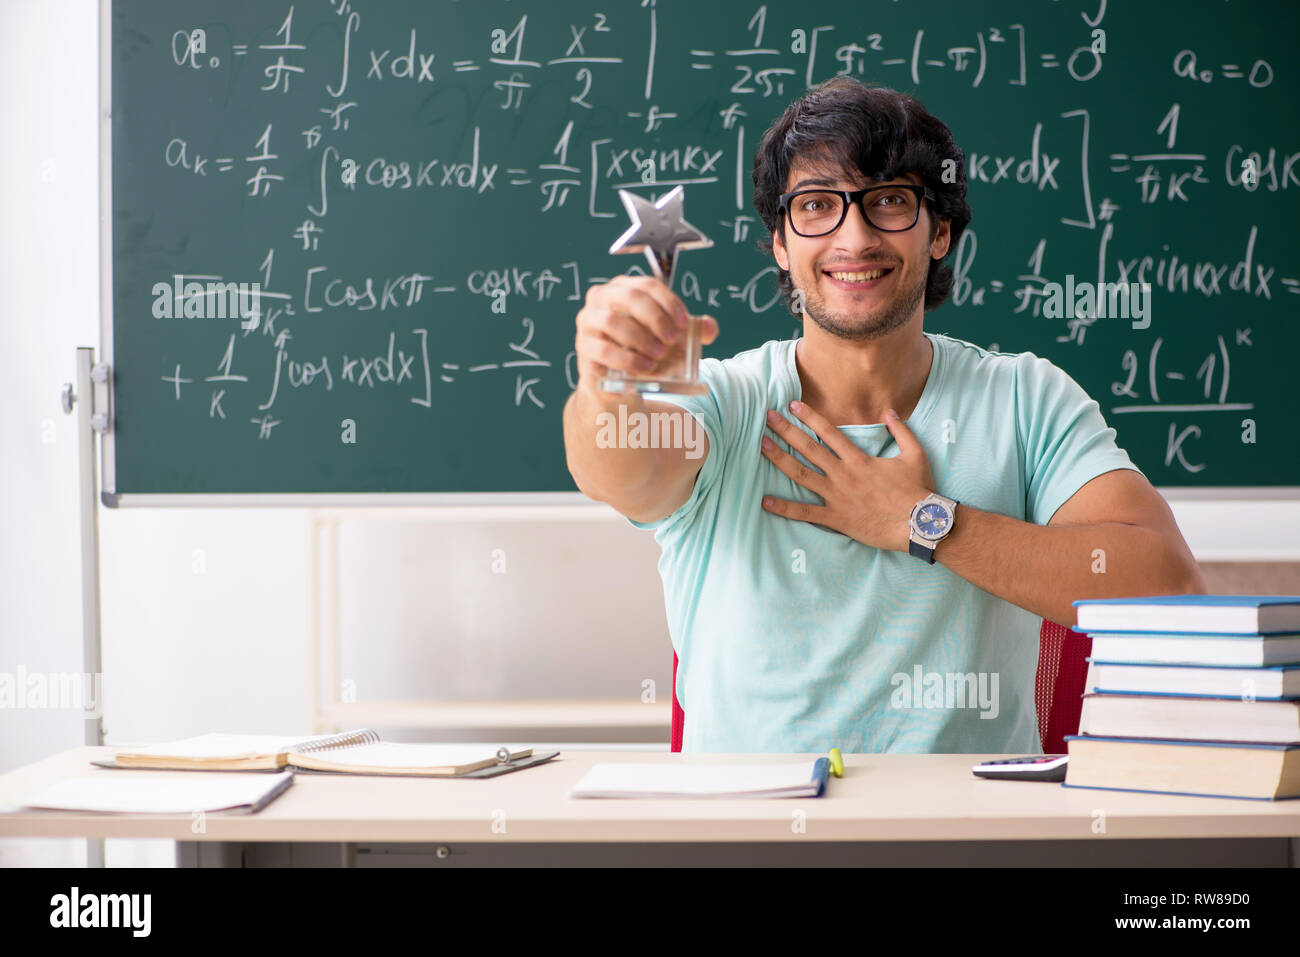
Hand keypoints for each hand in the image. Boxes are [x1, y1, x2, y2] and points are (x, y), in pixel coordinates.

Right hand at [573, 275, 717, 394]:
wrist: (619, 382)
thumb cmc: (643, 350)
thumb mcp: (670, 337)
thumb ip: (693, 330)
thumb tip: (710, 328)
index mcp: (624, 288)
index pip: (648, 284)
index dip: (668, 302)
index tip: (684, 323)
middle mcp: (602, 298)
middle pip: (629, 297)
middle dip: (655, 317)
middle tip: (672, 339)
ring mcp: (588, 321)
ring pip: (612, 321)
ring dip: (641, 339)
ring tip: (659, 355)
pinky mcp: (583, 346)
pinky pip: (603, 348)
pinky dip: (627, 359)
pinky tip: (644, 367)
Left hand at [759, 400, 935, 551]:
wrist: (921, 524)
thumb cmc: (919, 490)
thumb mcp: (915, 454)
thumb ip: (901, 430)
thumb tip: (890, 410)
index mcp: (859, 459)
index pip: (829, 432)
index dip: (809, 417)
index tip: (792, 405)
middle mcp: (844, 475)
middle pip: (808, 449)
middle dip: (786, 431)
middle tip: (767, 418)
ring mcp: (837, 497)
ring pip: (802, 475)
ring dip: (780, 459)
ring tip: (761, 446)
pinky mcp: (837, 519)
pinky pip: (806, 513)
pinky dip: (785, 508)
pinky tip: (765, 501)